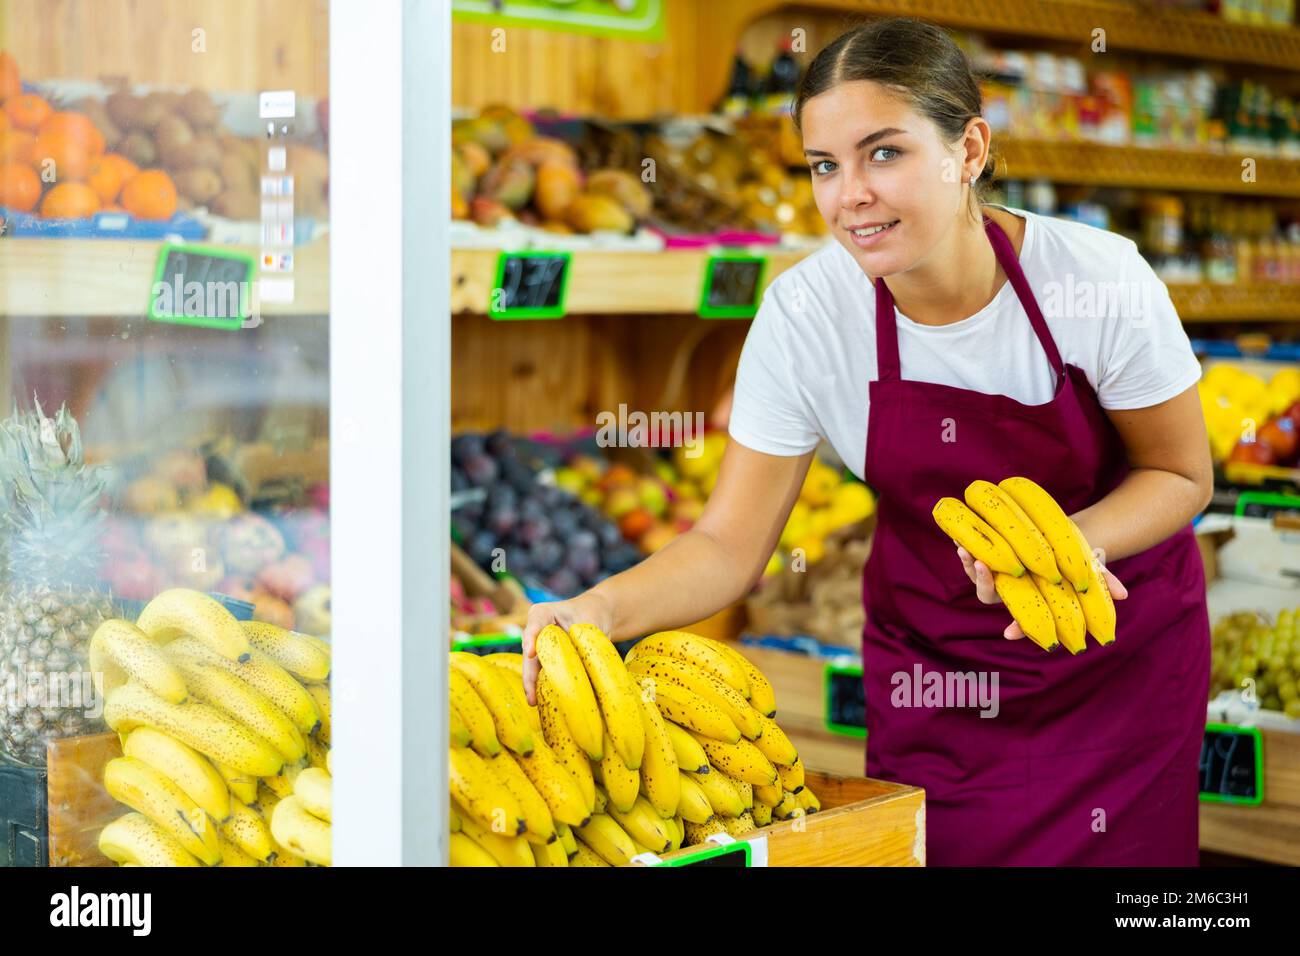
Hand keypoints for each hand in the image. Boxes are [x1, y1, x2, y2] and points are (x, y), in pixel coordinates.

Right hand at [521, 589, 614, 704]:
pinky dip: (541, 684)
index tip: (531, 653)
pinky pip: (541, 671)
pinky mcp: (544, 657)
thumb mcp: (590, 621)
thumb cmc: (592, 614)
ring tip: (534, 702)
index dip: (530, 640)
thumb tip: (585, 663)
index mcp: (542, 613)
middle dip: (529, 675)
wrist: (595, 615)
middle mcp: (535, 629)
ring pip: (532, 665)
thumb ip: (583, 638)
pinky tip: (541, 700)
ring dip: (532, 684)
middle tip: (531, 695)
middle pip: (529, 652)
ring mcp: (537, 644)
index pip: (534, 626)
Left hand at [956, 546, 1128, 640]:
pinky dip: (965, 548)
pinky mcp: (986, 552)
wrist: (1056, 532)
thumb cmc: (1072, 556)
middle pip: (990, 595)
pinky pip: (970, 554)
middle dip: (984, 583)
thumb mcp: (1087, 566)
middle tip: (983, 568)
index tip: (1010, 633)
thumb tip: (1124, 595)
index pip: (1024, 619)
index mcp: (1031, 599)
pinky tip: (960, 539)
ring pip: (977, 575)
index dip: (1018, 627)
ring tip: (968, 551)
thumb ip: (1101, 580)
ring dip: (970, 565)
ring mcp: (995, 571)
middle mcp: (1010, 588)